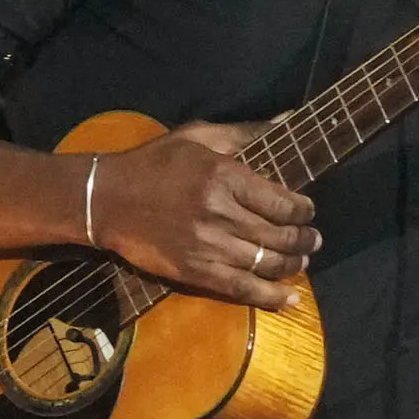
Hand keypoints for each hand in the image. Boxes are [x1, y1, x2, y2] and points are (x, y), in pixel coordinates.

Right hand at [89, 123, 317, 310]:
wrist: (105, 199)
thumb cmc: (154, 163)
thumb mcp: (198, 136)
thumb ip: (246, 132)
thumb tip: (287, 119)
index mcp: (224, 177)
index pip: (282, 202)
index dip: (304, 211)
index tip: (309, 211)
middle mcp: (220, 213)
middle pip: (279, 235)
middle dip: (304, 239)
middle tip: (313, 239)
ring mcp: (207, 246)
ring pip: (265, 263)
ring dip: (293, 264)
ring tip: (303, 260)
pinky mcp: (194, 272)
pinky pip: (242, 289)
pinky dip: (271, 297)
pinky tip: (290, 298)